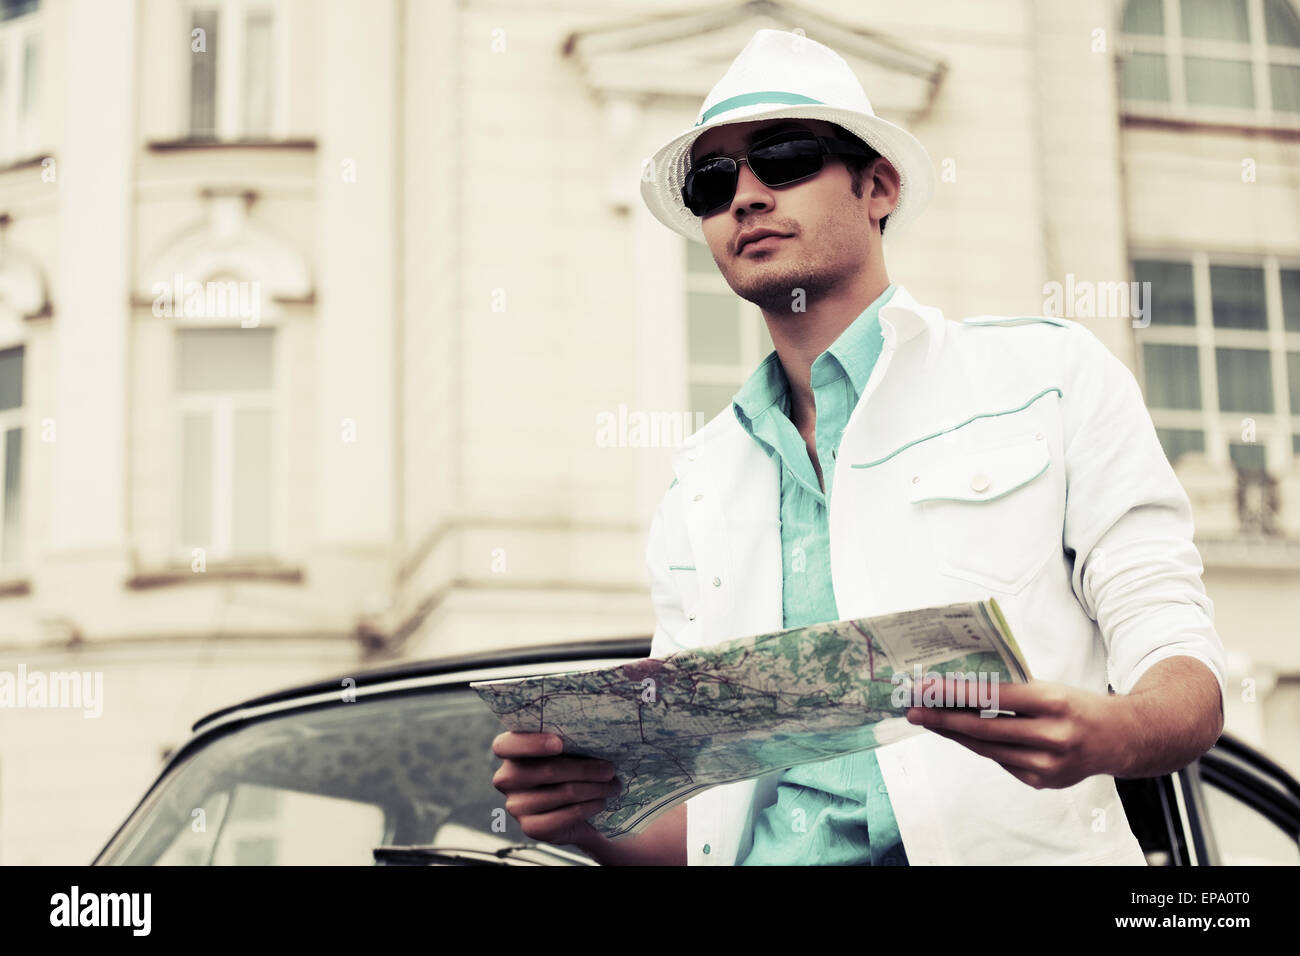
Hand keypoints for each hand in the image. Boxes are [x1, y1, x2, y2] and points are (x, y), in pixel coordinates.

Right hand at [491, 732, 620, 847]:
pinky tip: (600, 802)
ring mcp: (516, 805)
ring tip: (613, 785)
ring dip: (594, 789)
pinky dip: (588, 808)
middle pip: (547, 770)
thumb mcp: (568, 749)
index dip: (531, 744)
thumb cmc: (571, 767)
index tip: (559, 743)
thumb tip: (596, 729)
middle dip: (585, 769)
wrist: (575, 807)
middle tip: (609, 769)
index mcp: (509, 751)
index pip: (505, 746)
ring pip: (562, 793)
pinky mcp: (531, 828)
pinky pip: (565, 816)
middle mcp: (507, 778)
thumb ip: (570, 738)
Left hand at [904, 676, 1132, 789]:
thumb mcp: (1050, 686)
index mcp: (1055, 702)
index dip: (957, 692)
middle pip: (985, 727)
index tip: (928, 687)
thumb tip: (961, 687)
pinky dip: (980, 747)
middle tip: (914, 708)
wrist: (1121, 739)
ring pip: (988, 749)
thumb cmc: (1078, 705)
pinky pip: (1002, 762)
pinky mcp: (1044, 781)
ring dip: (954, 734)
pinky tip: (960, 735)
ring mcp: (1049, 764)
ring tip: (929, 720)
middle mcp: (1053, 735)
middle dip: (943, 717)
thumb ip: (1012, 689)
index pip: (994, 696)